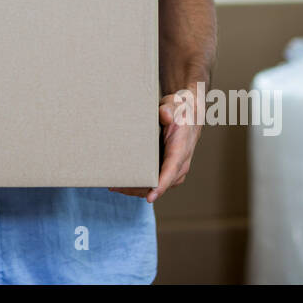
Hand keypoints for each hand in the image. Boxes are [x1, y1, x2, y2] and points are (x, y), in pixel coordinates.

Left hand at [109, 87, 203, 202]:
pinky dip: (139, 185)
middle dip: (139, 188)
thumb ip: (169, 110)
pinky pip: (154, 183)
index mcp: (181, 150)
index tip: (150, 197)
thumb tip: (165, 115)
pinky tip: (122, 183)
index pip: (172, 171)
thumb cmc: (180, 110)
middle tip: (116, 187)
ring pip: (156, 186)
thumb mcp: (176, 105)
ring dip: (136, 188)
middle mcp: (180, 165)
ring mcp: (174, 170)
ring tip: (114, 186)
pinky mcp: (167, 170)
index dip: (161, 185)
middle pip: (160, 184)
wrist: (189, 115)